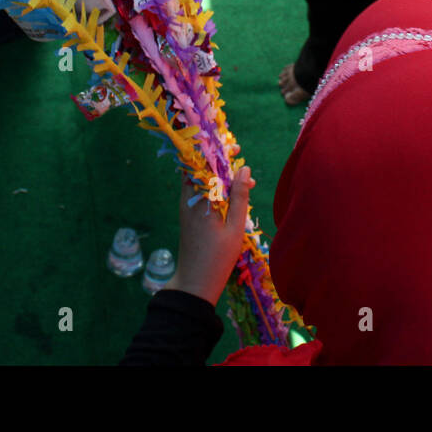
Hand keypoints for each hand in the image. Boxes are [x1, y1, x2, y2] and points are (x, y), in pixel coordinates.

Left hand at [165, 164, 254, 306]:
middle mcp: (189, 199)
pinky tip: (232, 194)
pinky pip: (199, 191)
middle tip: (240, 159)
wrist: (193, 283)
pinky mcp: (187, 214)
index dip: (218, 152)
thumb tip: (245, 169)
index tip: (235, 148)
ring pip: (200, 179)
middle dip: (219, 160)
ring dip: (218, 174)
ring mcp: (186, 206)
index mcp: (200, 200)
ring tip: (243, 180)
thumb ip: (240, 197)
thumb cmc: (217, 259)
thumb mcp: (235, 228)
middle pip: (200, 168)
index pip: (205, 164)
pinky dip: (214, 187)